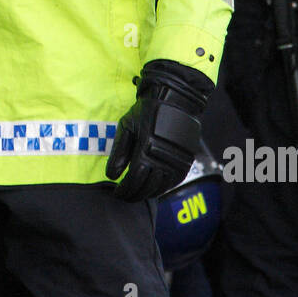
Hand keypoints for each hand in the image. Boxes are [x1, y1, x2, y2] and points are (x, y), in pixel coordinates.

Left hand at [106, 61, 210, 201]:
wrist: (175, 100)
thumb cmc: (147, 111)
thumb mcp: (126, 126)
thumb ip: (119, 152)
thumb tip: (111, 176)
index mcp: (146, 149)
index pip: (133, 180)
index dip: (124, 190)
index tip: (117, 193)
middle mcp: (164, 158)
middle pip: (146, 187)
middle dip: (133, 194)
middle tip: (124, 197)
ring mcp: (177, 162)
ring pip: (160, 188)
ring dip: (146, 194)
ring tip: (136, 195)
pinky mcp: (186, 162)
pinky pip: (172, 183)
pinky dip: (161, 189)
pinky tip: (152, 189)